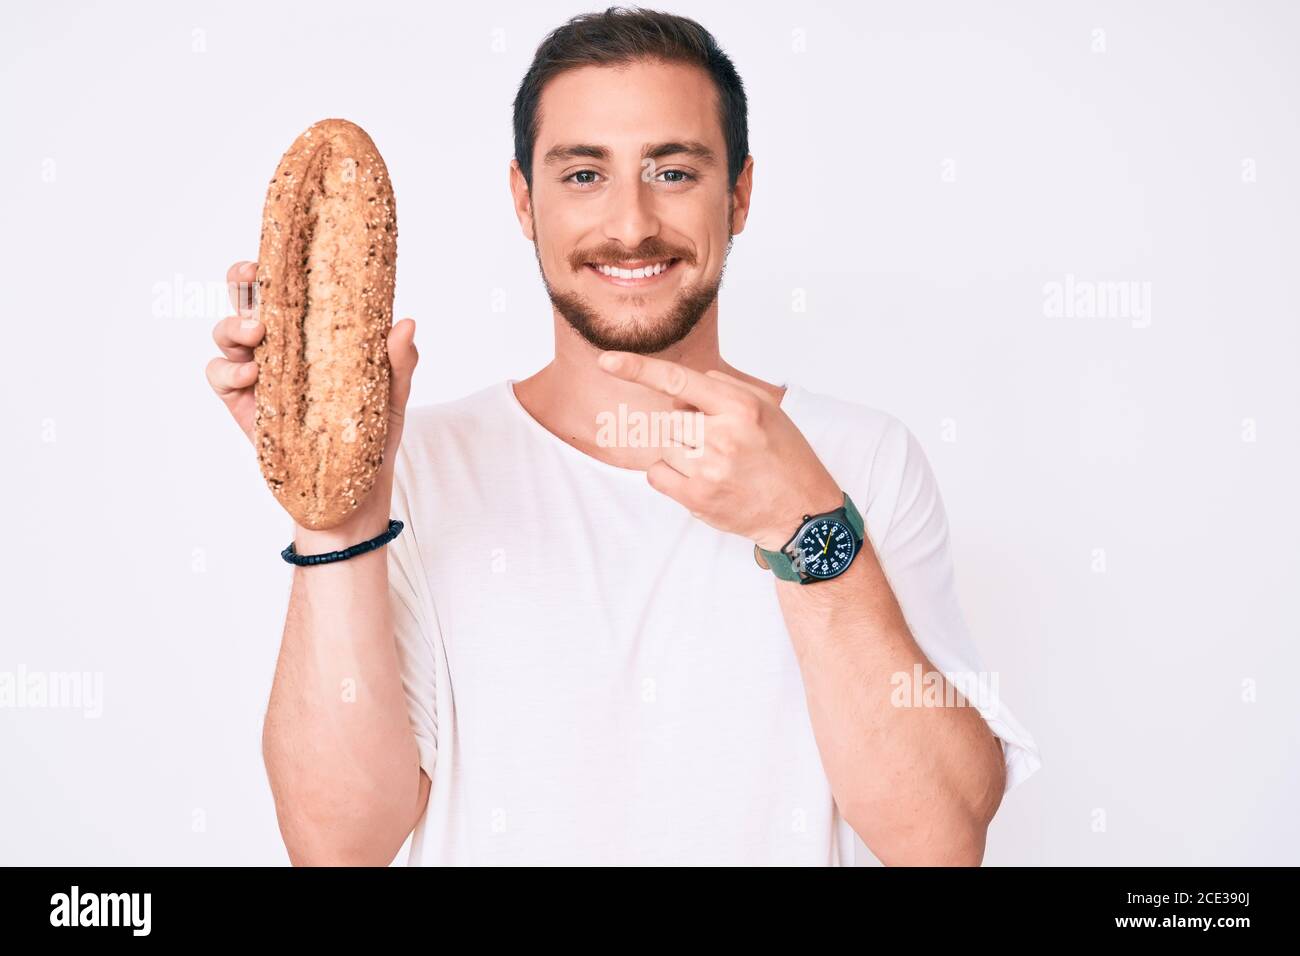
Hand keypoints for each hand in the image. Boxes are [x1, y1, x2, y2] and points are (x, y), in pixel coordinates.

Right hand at [206, 260, 419, 532]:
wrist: (351, 498)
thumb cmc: (371, 441)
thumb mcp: (391, 399)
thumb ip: (398, 363)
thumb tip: (407, 323)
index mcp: (315, 337)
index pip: (292, 291)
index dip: (280, 266)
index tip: (279, 251)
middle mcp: (283, 349)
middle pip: (249, 301)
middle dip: (243, 281)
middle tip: (253, 277)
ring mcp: (259, 375)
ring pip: (227, 333)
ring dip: (234, 325)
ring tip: (257, 335)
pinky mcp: (243, 405)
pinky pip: (218, 375)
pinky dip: (226, 369)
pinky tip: (249, 376)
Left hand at [596, 351, 841, 550]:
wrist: (802, 512)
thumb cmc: (785, 455)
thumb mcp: (767, 408)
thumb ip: (724, 388)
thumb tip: (682, 388)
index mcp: (739, 407)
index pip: (678, 381)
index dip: (638, 370)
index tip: (607, 361)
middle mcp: (722, 436)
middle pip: (670, 419)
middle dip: (685, 426)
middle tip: (717, 441)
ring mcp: (708, 470)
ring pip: (664, 446)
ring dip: (681, 451)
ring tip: (717, 463)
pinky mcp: (697, 498)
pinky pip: (657, 474)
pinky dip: (670, 473)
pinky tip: (700, 478)